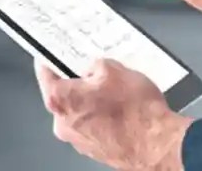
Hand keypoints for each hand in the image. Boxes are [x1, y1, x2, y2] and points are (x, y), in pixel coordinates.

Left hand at [34, 57, 192, 170]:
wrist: (157, 145)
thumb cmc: (136, 112)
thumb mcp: (114, 69)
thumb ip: (94, 65)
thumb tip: (93, 69)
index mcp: (61, 100)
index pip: (44, 73)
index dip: (51, 59)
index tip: (54, 53)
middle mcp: (63, 123)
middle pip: (62, 93)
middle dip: (78, 81)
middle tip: (98, 72)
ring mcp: (78, 140)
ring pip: (78, 110)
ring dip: (92, 100)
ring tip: (116, 93)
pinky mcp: (94, 149)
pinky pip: (91, 125)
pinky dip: (101, 116)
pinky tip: (121, 109)